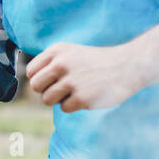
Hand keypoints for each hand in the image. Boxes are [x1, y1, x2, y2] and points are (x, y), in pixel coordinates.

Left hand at [25, 43, 146, 112]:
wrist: (127, 66)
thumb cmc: (95, 62)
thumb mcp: (70, 52)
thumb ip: (50, 64)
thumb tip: (31, 86)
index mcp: (57, 51)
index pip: (31, 72)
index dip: (40, 79)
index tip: (52, 80)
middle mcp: (61, 64)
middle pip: (36, 87)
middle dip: (46, 90)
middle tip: (62, 88)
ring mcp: (71, 81)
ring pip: (47, 100)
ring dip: (59, 99)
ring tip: (75, 91)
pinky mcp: (81, 98)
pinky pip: (64, 108)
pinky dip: (73, 106)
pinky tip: (86, 96)